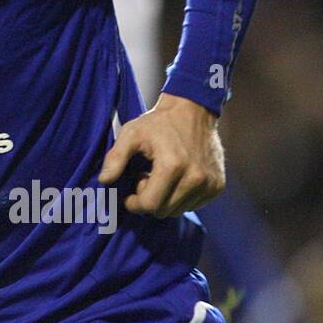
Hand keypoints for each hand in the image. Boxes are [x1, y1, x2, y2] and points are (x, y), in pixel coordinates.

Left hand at [98, 93, 224, 217]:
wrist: (193, 110)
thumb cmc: (158, 123)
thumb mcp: (131, 133)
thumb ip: (116, 158)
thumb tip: (104, 181)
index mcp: (172, 166)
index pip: (150, 205)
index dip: (135, 203)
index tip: (130, 192)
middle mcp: (195, 178)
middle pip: (164, 211)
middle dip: (150, 200)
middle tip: (146, 178)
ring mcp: (209, 184)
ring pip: (179, 210)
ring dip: (166, 199)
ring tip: (161, 176)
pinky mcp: (217, 186)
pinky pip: (194, 205)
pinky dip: (181, 197)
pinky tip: (177, 178)